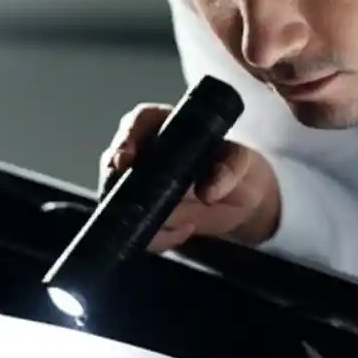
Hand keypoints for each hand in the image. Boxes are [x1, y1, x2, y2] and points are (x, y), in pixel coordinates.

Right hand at [98, 103, 281, 252]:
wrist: (243, 201)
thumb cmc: (239, 169)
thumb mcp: (241, 162)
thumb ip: (229, 168)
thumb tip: (208, 190)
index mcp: (165, 125)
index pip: (138, 121)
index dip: (127, 136)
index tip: (126, 156)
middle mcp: (144, 152)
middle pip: (114, 160)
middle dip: (118, 180)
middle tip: (139, 199)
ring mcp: (139, 184)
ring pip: (118, 198)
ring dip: (142, 215)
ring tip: (185, 221)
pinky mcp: (142, 213)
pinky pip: (137, 228)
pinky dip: (158, 236)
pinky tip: (187, 230)